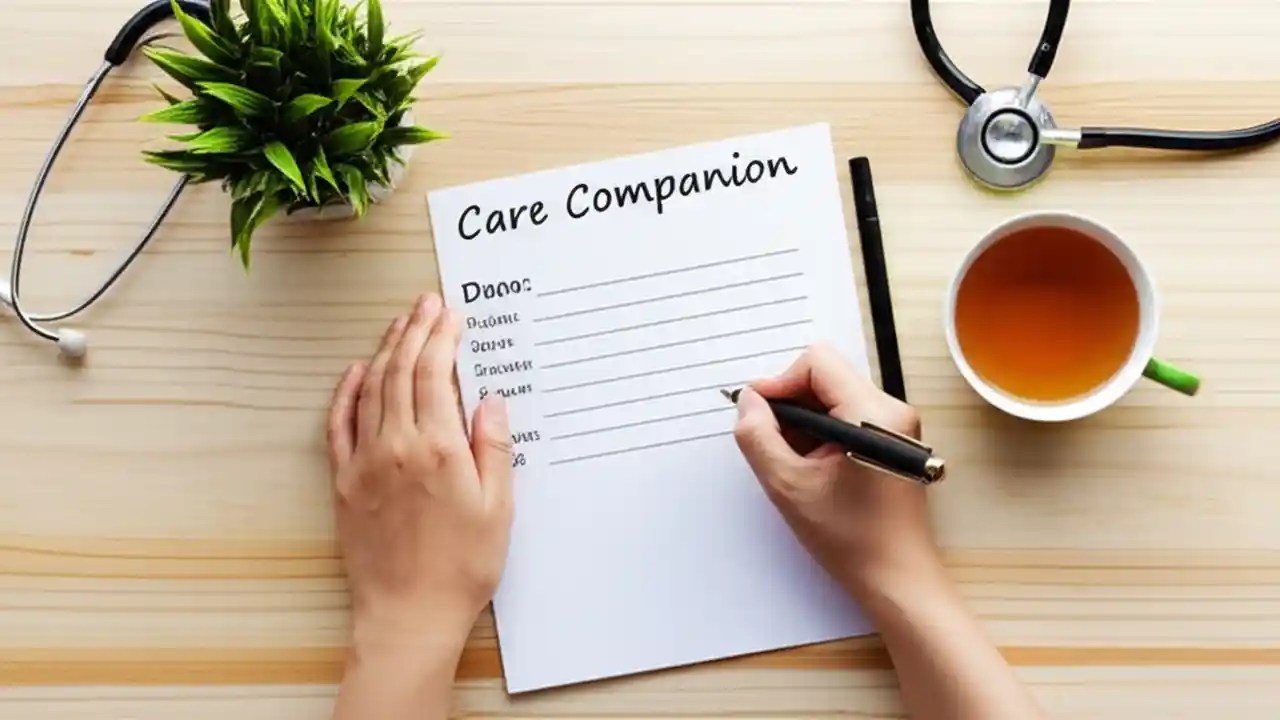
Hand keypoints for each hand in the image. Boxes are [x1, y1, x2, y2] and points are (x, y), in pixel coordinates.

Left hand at [326, 293, 513, 653]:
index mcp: (437, 449)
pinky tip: (355, 372)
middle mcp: (396, 446)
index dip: (442, 337)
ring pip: (370, 389)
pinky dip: (346, 392)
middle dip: (414, 330)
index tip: (450, 314)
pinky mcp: (344, 483)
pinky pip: (339, 424)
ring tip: (399, 324)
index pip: (436, 373)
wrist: (409, 614)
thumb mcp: (498, 508)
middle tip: (425, 304)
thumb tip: (489, 400)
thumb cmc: (461, 568)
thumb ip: (492, 447)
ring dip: (385, 351)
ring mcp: (365, 462)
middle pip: (401, 371)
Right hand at [732, 343, 940, 599]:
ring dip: (805, 422)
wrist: (897, 577)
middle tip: (773, 444)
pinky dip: (821, 434)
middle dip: (791, 405)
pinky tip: (813, 469)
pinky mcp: (893, 440)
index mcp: (872, 414)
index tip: (758, 413)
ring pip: (834, 397)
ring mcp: (896, 425)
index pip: (816, 363)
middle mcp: (892, 411)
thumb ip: (758, 436)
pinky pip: (848, 416)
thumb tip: (749, 402)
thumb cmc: (852, 539)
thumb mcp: (788, 486)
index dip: (779, 382)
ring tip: (794, 464)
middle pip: (826, 377)